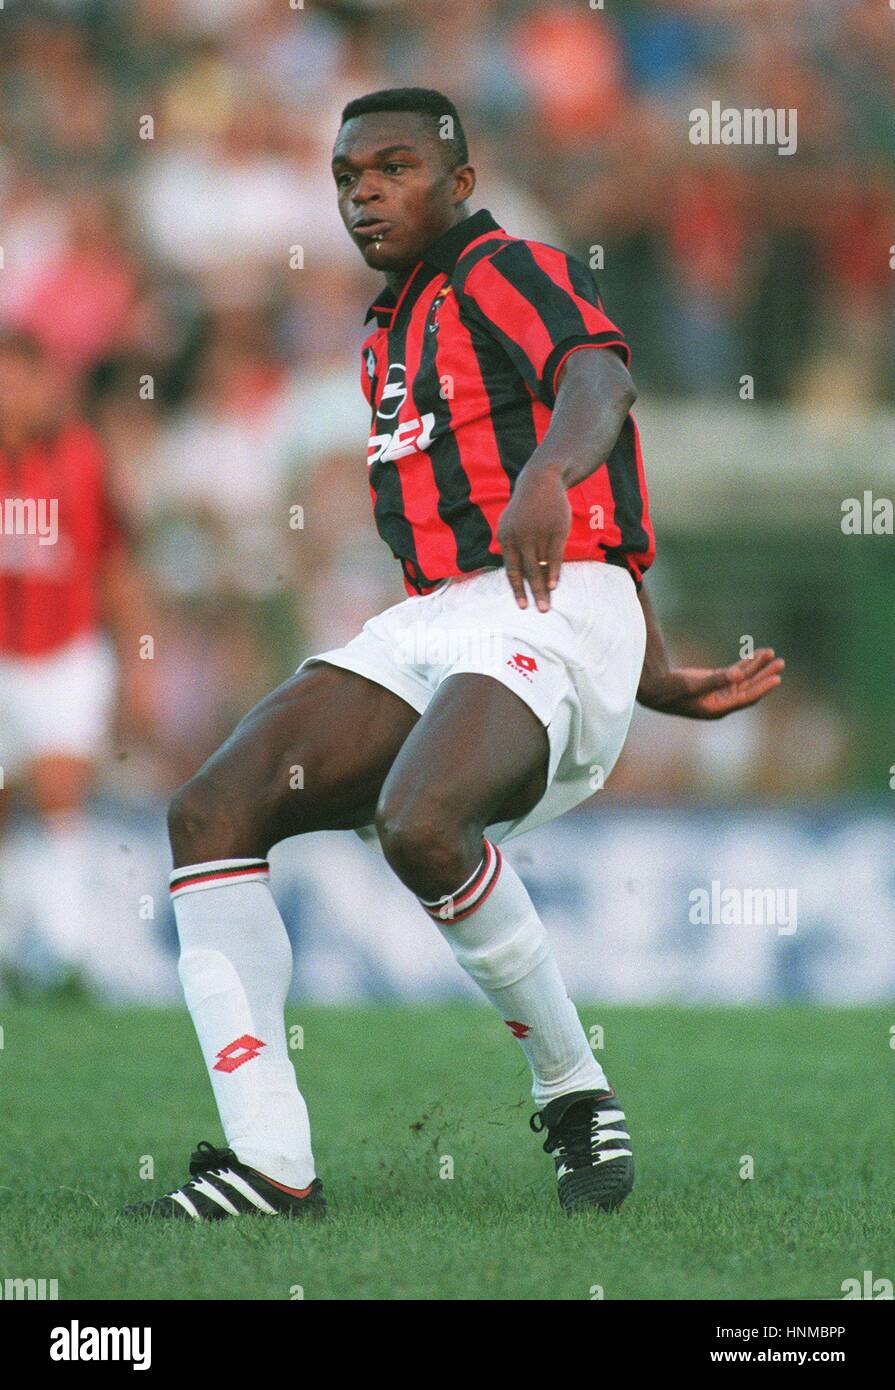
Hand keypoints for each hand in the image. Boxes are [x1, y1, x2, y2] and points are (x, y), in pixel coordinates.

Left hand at [497, 463, 570, 611]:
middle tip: (540, 611)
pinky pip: (554, 556)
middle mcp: (520, 537)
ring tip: (548, 604)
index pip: (511, 570)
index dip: (517, 589)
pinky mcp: (555, 530)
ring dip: (544, 587)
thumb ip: (511, 548)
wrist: (540, 482)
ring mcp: (538, 533)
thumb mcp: (510, 524)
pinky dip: (554, 571)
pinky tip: (554, 585)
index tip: (522, 607)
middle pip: (527, 572)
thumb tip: (517, 576)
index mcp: (506, 538)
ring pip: (541, 566)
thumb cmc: (525, 509)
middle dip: (533, 593)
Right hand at [637, 648, 783, 718]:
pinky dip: (745, 664)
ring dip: (757, 667)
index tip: (777, 678)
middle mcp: (723, 702)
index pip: (746, 698)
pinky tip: (756, 655)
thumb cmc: (671, 691)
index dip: (762, 688)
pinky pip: (735, 673)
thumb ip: (716, 680)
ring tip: (772, 654)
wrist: (655, 689)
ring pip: (744, 679)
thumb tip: (739, 675)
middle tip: (780, 663)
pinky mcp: (715, 682)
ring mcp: (720, 691)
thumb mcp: (693, 686)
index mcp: (719, 708)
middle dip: (765, 675)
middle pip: (749, 688)